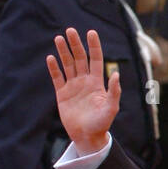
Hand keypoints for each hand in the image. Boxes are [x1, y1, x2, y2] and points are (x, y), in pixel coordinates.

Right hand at [46, 28, 121, 156]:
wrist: (88, 137)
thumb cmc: (102, 124)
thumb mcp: (111, 108)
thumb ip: (114, 91)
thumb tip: (116, 74)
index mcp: (97, 83)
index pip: (96, 60)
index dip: (94, 46)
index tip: (91, 32)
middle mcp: (85, 82)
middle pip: (80, 58)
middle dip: (75, 44)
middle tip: (70, 31)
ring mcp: (73, 87)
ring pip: (68, 65)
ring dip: (63, 52)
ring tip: (59, 38)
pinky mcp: (62, 94)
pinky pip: (57, 78)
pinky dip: (54, 68)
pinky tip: (51, 58)